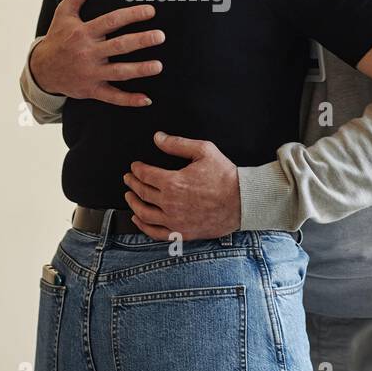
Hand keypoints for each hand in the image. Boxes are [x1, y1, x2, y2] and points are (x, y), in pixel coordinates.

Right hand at [29, 0, 164, 106]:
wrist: (41, 70)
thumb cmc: (58, 37)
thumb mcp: (65, 12)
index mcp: (84, 32)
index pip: (111, 21)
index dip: (131, 15)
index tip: (151, 11)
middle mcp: (88, 52)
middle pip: (118, 46)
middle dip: (140, 41)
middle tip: (160, 36)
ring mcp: (90, 73)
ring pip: (118, 72)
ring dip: (139, 70)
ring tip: (158, 66)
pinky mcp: (91, 90)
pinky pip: (112, 96)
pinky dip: (129, 100)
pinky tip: (146, 99)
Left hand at [122, 133, 240, 239]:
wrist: (242, 201)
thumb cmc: (225, 176)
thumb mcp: (203, 150)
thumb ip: (177, 143)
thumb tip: (158, 137)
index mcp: (173, 182)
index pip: (146, 175)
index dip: (137, 169)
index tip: (134, 166)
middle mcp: (170, 203)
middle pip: (142, 193)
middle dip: (132, 183)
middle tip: (128, 178)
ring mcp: (175, 221)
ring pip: (144, 214)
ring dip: (133, 203)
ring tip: (129, 196)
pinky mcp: (181, 233)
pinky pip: (156, 233)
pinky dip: (143, 227)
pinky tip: (138, 219)